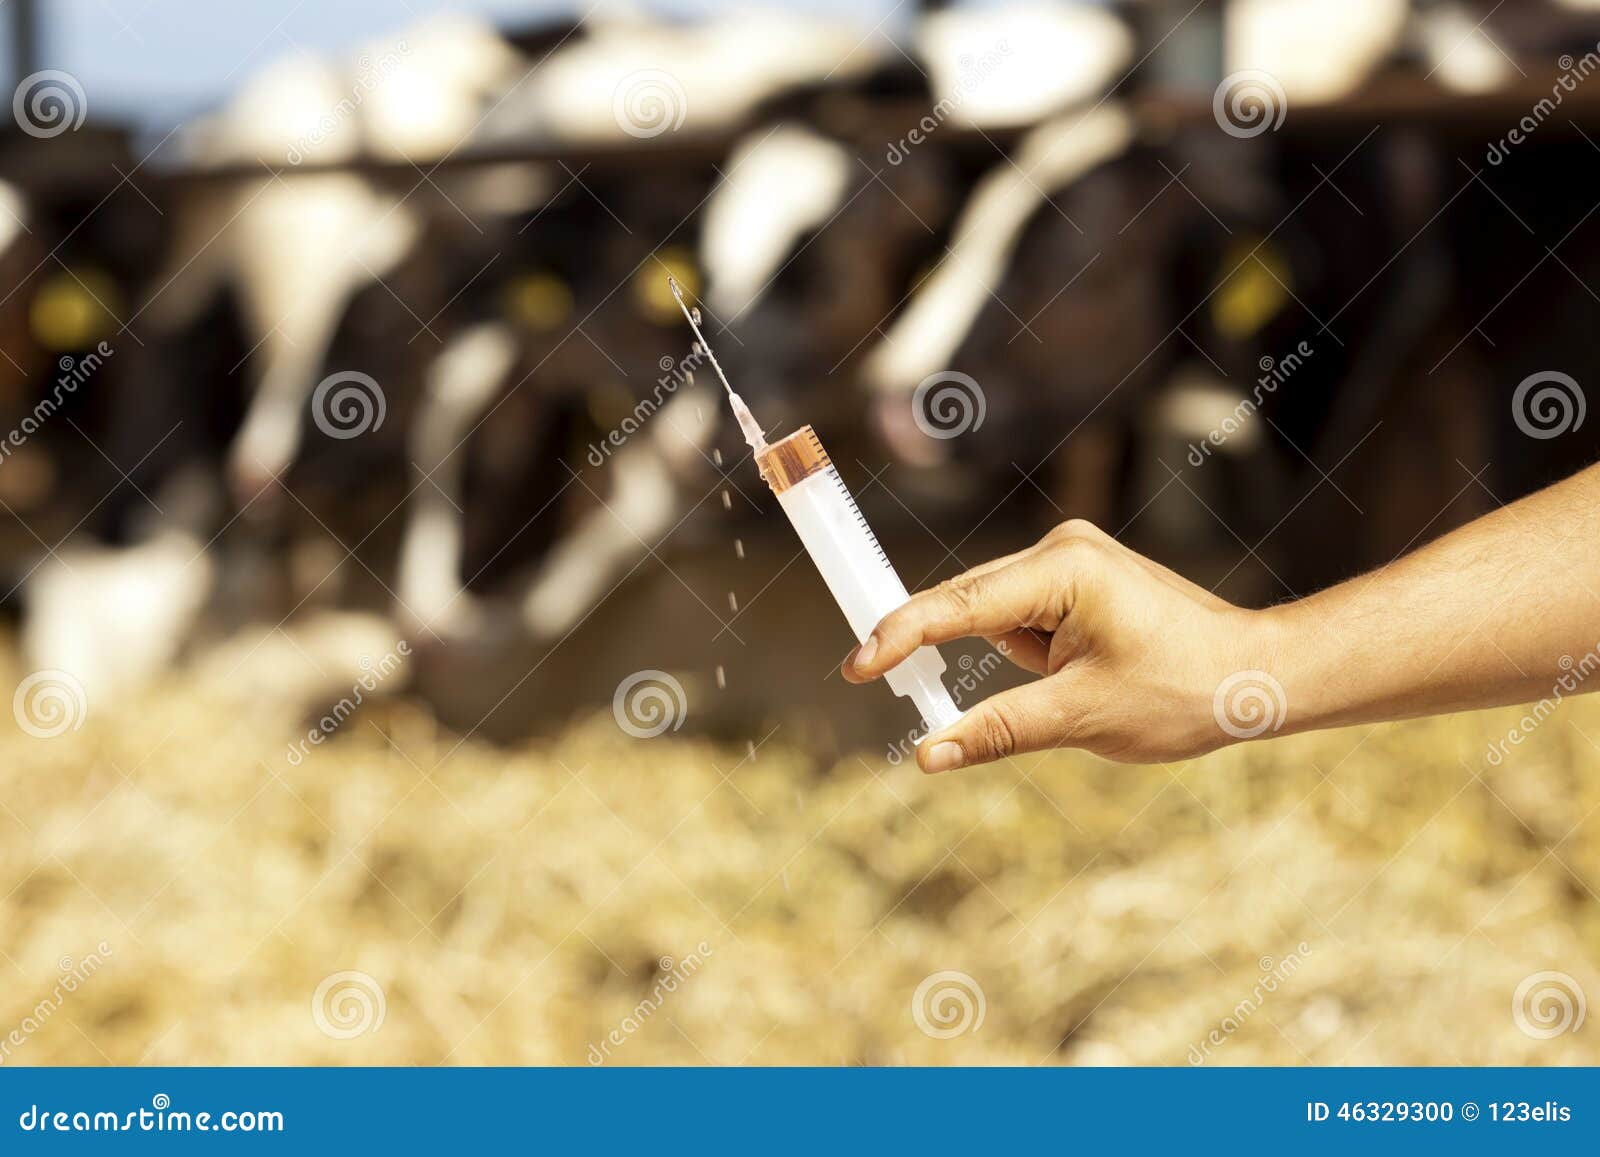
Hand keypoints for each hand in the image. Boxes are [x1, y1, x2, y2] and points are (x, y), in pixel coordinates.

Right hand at [844, 520, 1278, 771]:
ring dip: (997, 658)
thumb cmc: (1184, 691)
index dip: (900, 637)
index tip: (854, 667)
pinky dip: (1020, 652)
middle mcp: (1062, 549)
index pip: (959, 606)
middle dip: (937, 647)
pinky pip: (1021, 616)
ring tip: (1064, 693)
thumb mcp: (1082, 718)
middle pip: (967, 602)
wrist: (1258, 676)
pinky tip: (1068, 680)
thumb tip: (928, 754)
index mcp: (1063, 570)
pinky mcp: (1080, 579)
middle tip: (882, 682)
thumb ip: (996, 729)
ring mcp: (1072, 561)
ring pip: (993, 613)